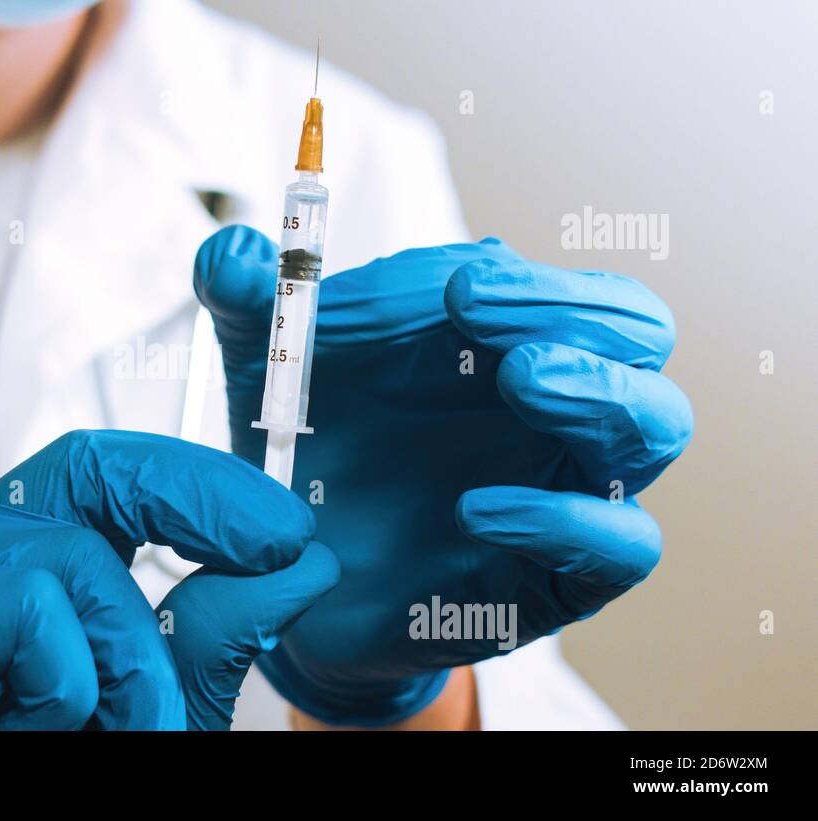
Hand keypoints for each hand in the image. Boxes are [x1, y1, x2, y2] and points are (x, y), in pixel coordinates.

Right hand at [0, 429, 338, 729]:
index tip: (286, 530)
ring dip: (137, 656)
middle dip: (196, 495)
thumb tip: (301, 567)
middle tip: (275, 543)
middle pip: (84, 466)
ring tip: (136, 726)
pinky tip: (37, 727)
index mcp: (33, 570)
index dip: (203, 485)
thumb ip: (215, 637)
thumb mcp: (160, 705)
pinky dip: (67, 682)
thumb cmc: (40, 768)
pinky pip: (28, 606)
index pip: (110, 480)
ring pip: (74, 551)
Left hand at [195, 227, 692, 726]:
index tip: (401, 292)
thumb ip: (250, 308)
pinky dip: (563, 521)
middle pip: (632, 328)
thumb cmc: (304, 458)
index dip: (481, 278)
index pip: (542, 282)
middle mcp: (548, 404)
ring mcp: (562, 487)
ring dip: (599, 388)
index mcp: (495, 340)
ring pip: (654, 423)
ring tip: (523, 376)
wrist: (293, 578)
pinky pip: (619, 545)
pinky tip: (476, 509)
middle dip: (566, 303)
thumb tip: (233, 250)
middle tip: (476, 302)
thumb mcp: (264, 374)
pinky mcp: (556, 576)